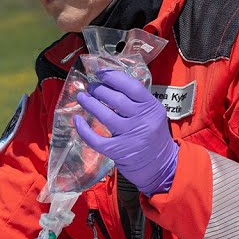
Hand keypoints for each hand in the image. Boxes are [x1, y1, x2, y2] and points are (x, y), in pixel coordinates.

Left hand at [74, 69, 177, 194]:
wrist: (161, 166)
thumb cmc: (152, 135)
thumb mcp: (153, 114)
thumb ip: (137, 100)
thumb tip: (111, 81)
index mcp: (151, 108)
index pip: (132, 87)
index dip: (114, 77)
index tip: (100, 72)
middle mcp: (142, 120)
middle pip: (116, 99)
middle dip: (99, 90)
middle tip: (90, 86)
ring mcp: (130, 136)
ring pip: (105, 115)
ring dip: (90, 104)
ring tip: (82, 97)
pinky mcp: (119, 151)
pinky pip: (96, 139)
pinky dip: (84, 130)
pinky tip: (77, 120)